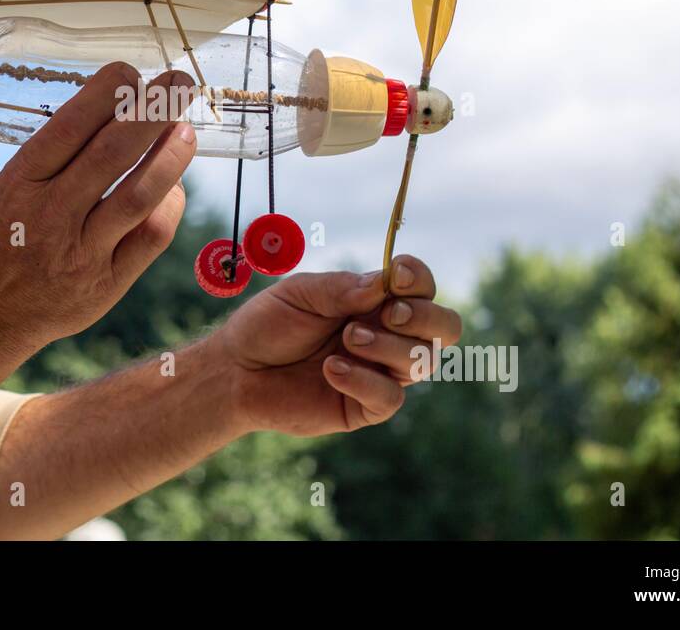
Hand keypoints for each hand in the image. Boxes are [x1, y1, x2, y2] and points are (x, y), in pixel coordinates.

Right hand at [0, 63, 196, 350]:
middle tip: (179, 83)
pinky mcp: (106, 285)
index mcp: (19, 183)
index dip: (106, 93)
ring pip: (140, 195)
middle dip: (153, 111)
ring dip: (171, 157)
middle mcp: (50, 216)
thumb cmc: (1, 238)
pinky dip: (170, 204)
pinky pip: (151, 237)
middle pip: (112, 153)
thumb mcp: (10, 187)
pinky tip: (173, 186)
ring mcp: (80, 253)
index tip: (130, 71)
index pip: (70, 127)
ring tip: (187, 130)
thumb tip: (122, 107)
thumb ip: (58, 155)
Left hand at [212, 256, 461, 435]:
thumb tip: (385, 284)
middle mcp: (386, 335)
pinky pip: (391, 397)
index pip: (421, 287)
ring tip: (346, 339)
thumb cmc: (267, 325)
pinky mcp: (365, 406)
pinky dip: (365, 380)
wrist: (235, 370)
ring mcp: (380, 371)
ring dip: (387, 345)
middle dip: (424, 316)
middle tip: (387, 312)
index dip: (419, 279)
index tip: (396, 274)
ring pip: (422, 360)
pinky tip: (332, 370)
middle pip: (445, 327)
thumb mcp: (300, 293)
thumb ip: (342, 288)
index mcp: (374, 301)